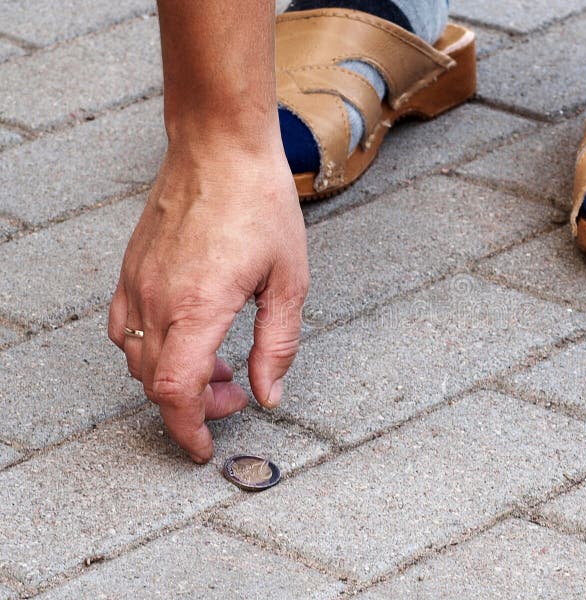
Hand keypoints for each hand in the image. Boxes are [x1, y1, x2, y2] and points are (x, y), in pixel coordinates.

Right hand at [108, 140, 308, 462]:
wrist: (220, 148)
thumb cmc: (261, 206)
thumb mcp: (289, 282)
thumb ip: (277, 345)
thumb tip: (268, 394)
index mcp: (199, 307)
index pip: (175, 392)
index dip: (188, 430)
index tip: (204, 448)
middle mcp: (157, 300)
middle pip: (155, 384)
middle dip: (194, 406)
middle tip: (234, 393)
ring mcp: (137, 283)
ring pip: (136, 360)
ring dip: (174, 378)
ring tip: (217, 365)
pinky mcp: (130, 268)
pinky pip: (121, 328)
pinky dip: (148, 350)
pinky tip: (183, 337)